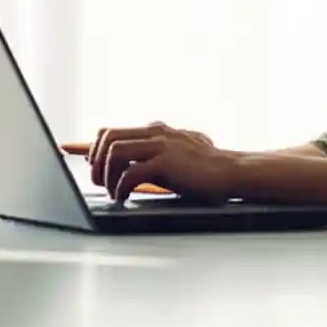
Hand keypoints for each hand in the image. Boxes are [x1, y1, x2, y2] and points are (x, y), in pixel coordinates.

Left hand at [88, 122, 233, 201]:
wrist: (231, 171)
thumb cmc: (207, 168)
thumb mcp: (178, 151)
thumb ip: (158, 151)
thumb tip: (134, 163)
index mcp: (155, 129)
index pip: (112, 131)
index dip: (96, 150)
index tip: (95, 169)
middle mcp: (155, 132)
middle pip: (108, 137)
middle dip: (96, 161)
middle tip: (98, 182)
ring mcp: (160, 145)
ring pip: (115, 151)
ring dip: (106, 175)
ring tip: (112, 191)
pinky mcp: (166, 163)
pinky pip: (130, 172)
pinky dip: (120, 187)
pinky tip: (124, 197)